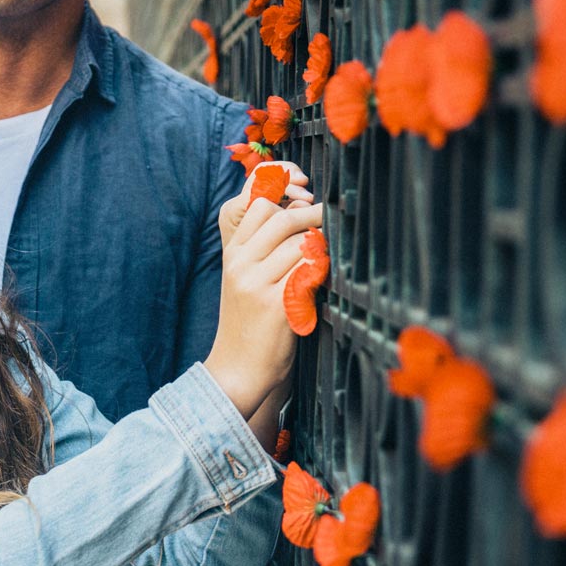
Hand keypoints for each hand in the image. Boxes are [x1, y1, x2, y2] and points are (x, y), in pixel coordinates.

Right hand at [203, 171, 323, 414]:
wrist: (238, 369)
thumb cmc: (251, 322)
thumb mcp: (246, 280)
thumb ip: (265, 249)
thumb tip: (304, 216)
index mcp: (232, 254)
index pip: (258, 205)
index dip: (286, 196)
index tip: (307, 199)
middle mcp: (240, 264)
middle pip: (282, 218)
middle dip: (313, 215)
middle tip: (332, 220)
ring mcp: (255, 284)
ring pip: (300, 243)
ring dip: (322, 244)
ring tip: (329, 253)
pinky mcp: (276, 305)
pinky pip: (309, 272)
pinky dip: (323, 270)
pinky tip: (325, 278)